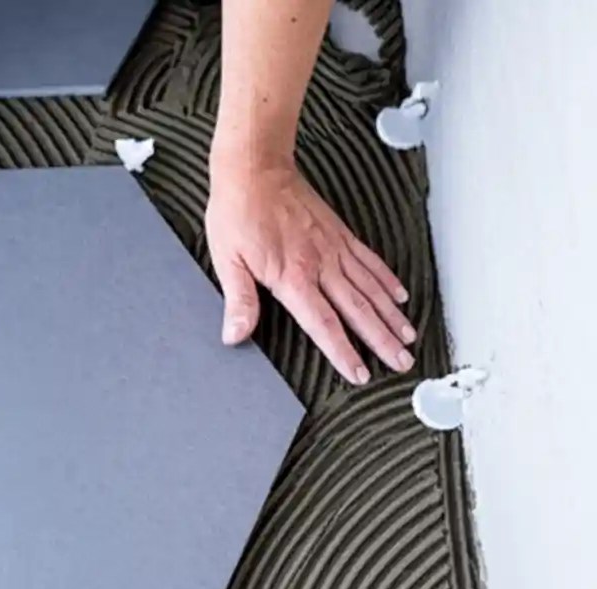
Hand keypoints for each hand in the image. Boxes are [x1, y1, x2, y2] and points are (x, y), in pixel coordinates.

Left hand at [205, 158, 415, 384]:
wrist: (254, 169)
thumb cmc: (237, 212)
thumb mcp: (227, 260)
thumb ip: (238, 300)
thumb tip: (236, 334)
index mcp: (292, 277)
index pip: (324, 324)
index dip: (344, 352)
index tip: (360, 372)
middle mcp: (320, 264)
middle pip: (358, 310)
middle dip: (381, 341)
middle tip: (401, 362)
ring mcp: (333, 247)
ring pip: (370, 288)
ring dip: (391, 315)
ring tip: (407, 336)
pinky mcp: (338, 233)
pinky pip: (369, 260)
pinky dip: (386, 279)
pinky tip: (399, 294)